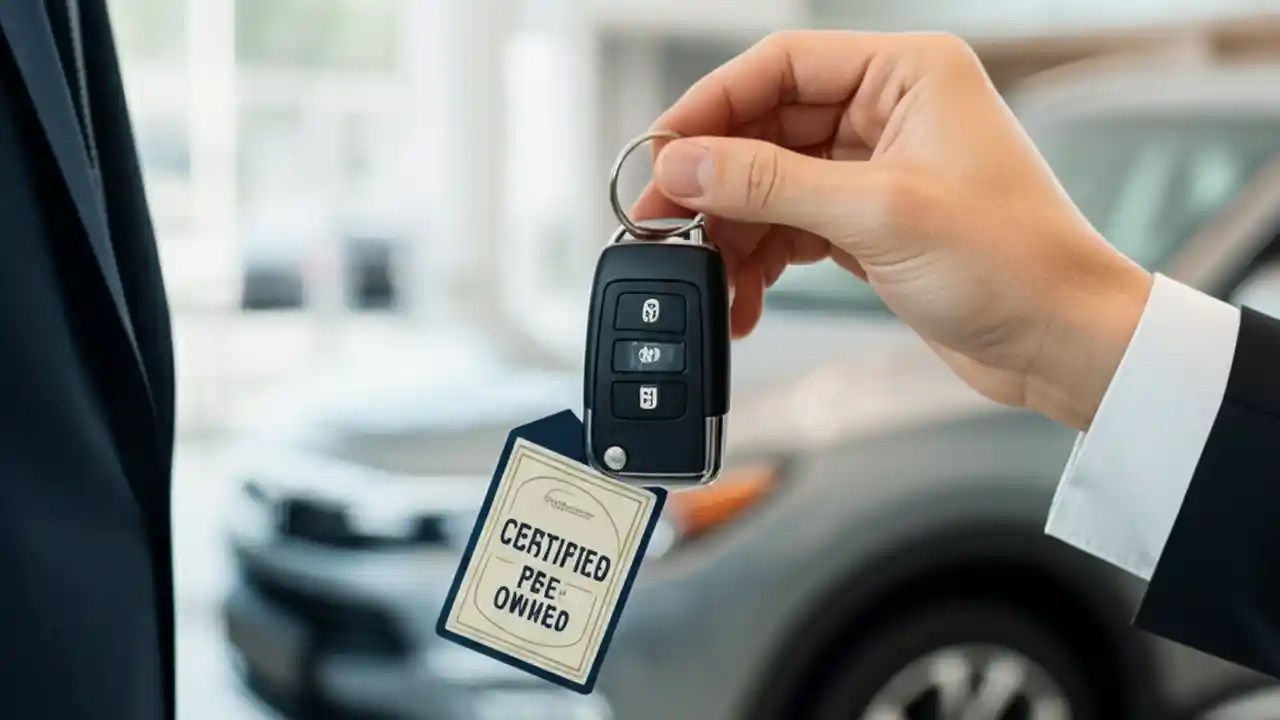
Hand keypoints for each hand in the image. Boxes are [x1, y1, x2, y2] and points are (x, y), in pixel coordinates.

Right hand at [633, 31, 1152, 430]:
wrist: (1061, 342)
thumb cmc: (1013, 262)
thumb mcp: (877, 213)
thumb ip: (770, 184)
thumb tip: (684, 164)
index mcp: (907, 74)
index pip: (781, 66)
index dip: (711, 107)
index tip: (662, 153)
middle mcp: (889, 112)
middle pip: (767, 128)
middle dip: (714, 182)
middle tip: (662, 222)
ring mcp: (876, 170)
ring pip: (772, 184)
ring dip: (734, 232)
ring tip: (707, 277)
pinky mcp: (870, 223)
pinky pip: (792, 228)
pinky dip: (762, 261)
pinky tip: (744, 298)